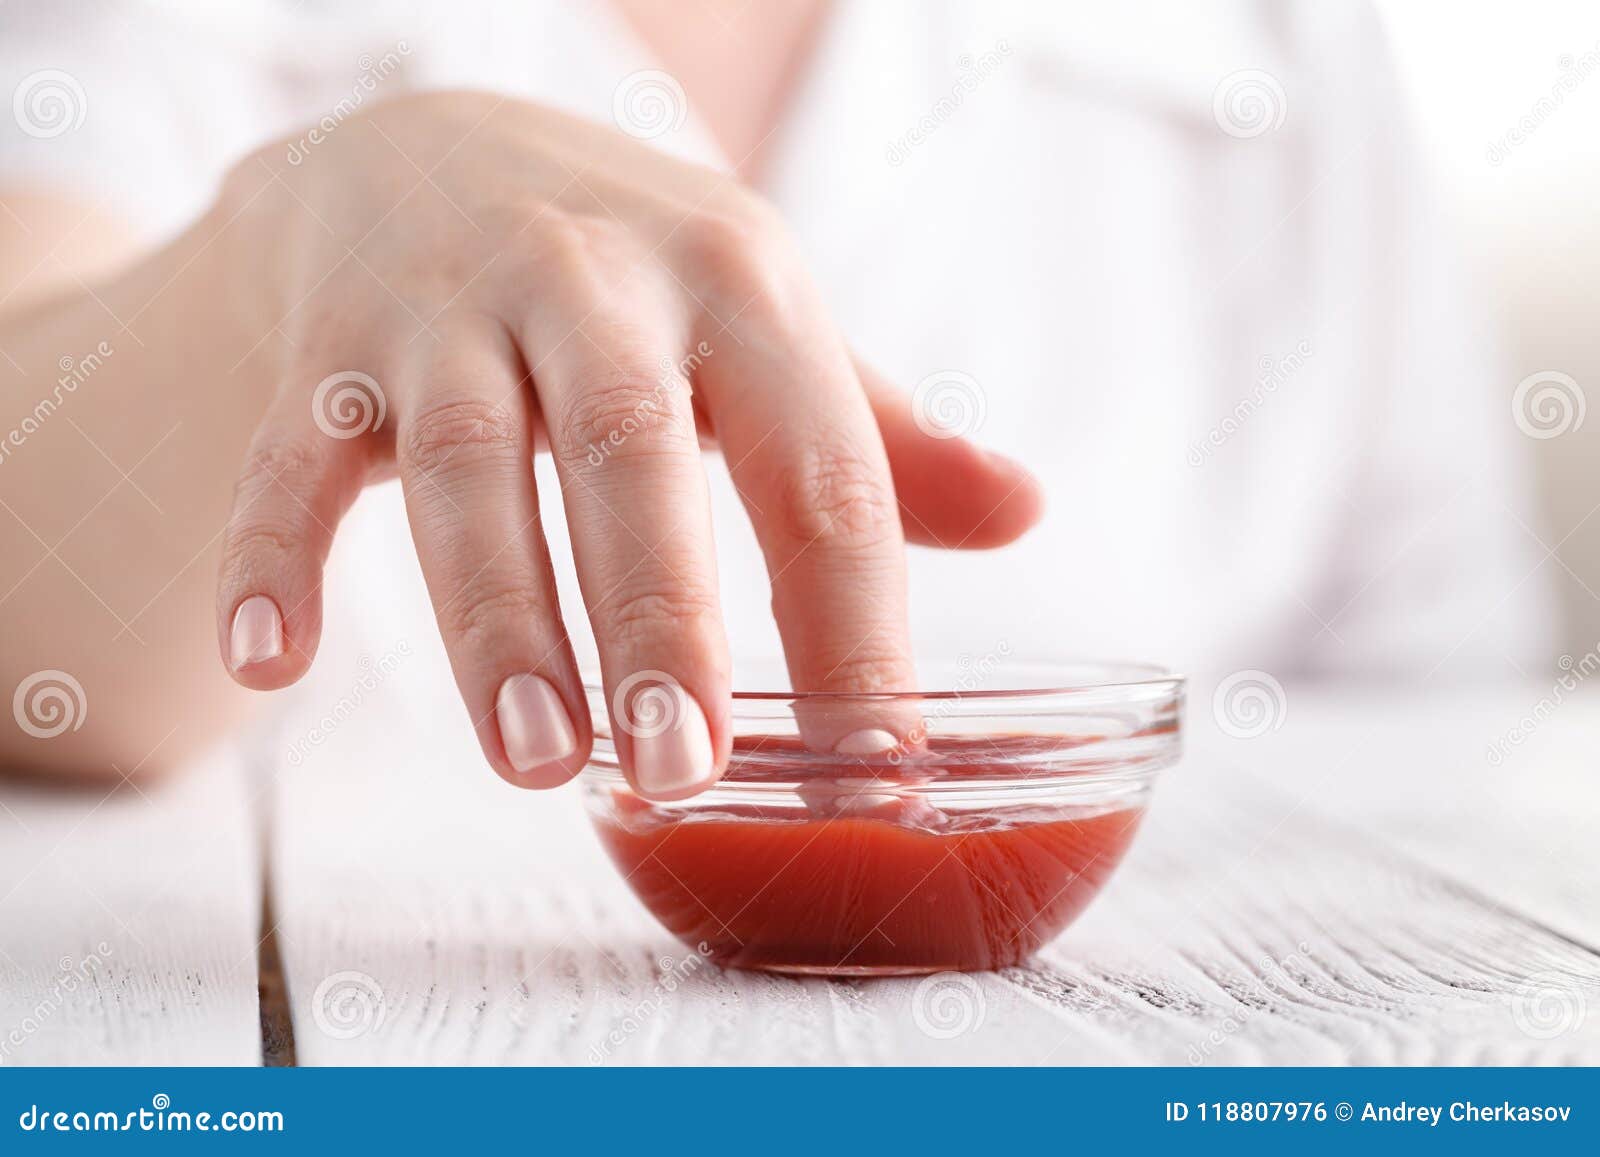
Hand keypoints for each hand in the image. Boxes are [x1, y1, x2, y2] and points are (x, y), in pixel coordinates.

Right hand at [214, 92, 1041, 797]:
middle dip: (658, 617)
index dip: (856, 620)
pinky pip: (292, 455)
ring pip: (469, 466)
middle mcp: (598, 279)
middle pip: (632, 453)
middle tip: (681, 767)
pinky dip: (273, 555)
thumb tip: (1024, 511)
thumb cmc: (635, 275)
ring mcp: (451, 306)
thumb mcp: (769, 324)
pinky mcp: (329, 342)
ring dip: (497, 618)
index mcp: (741, 288)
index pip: (820, 468)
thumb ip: (880, 434)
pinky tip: (272, 663)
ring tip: (532, 761)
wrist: (434, 146)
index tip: (877, 764)